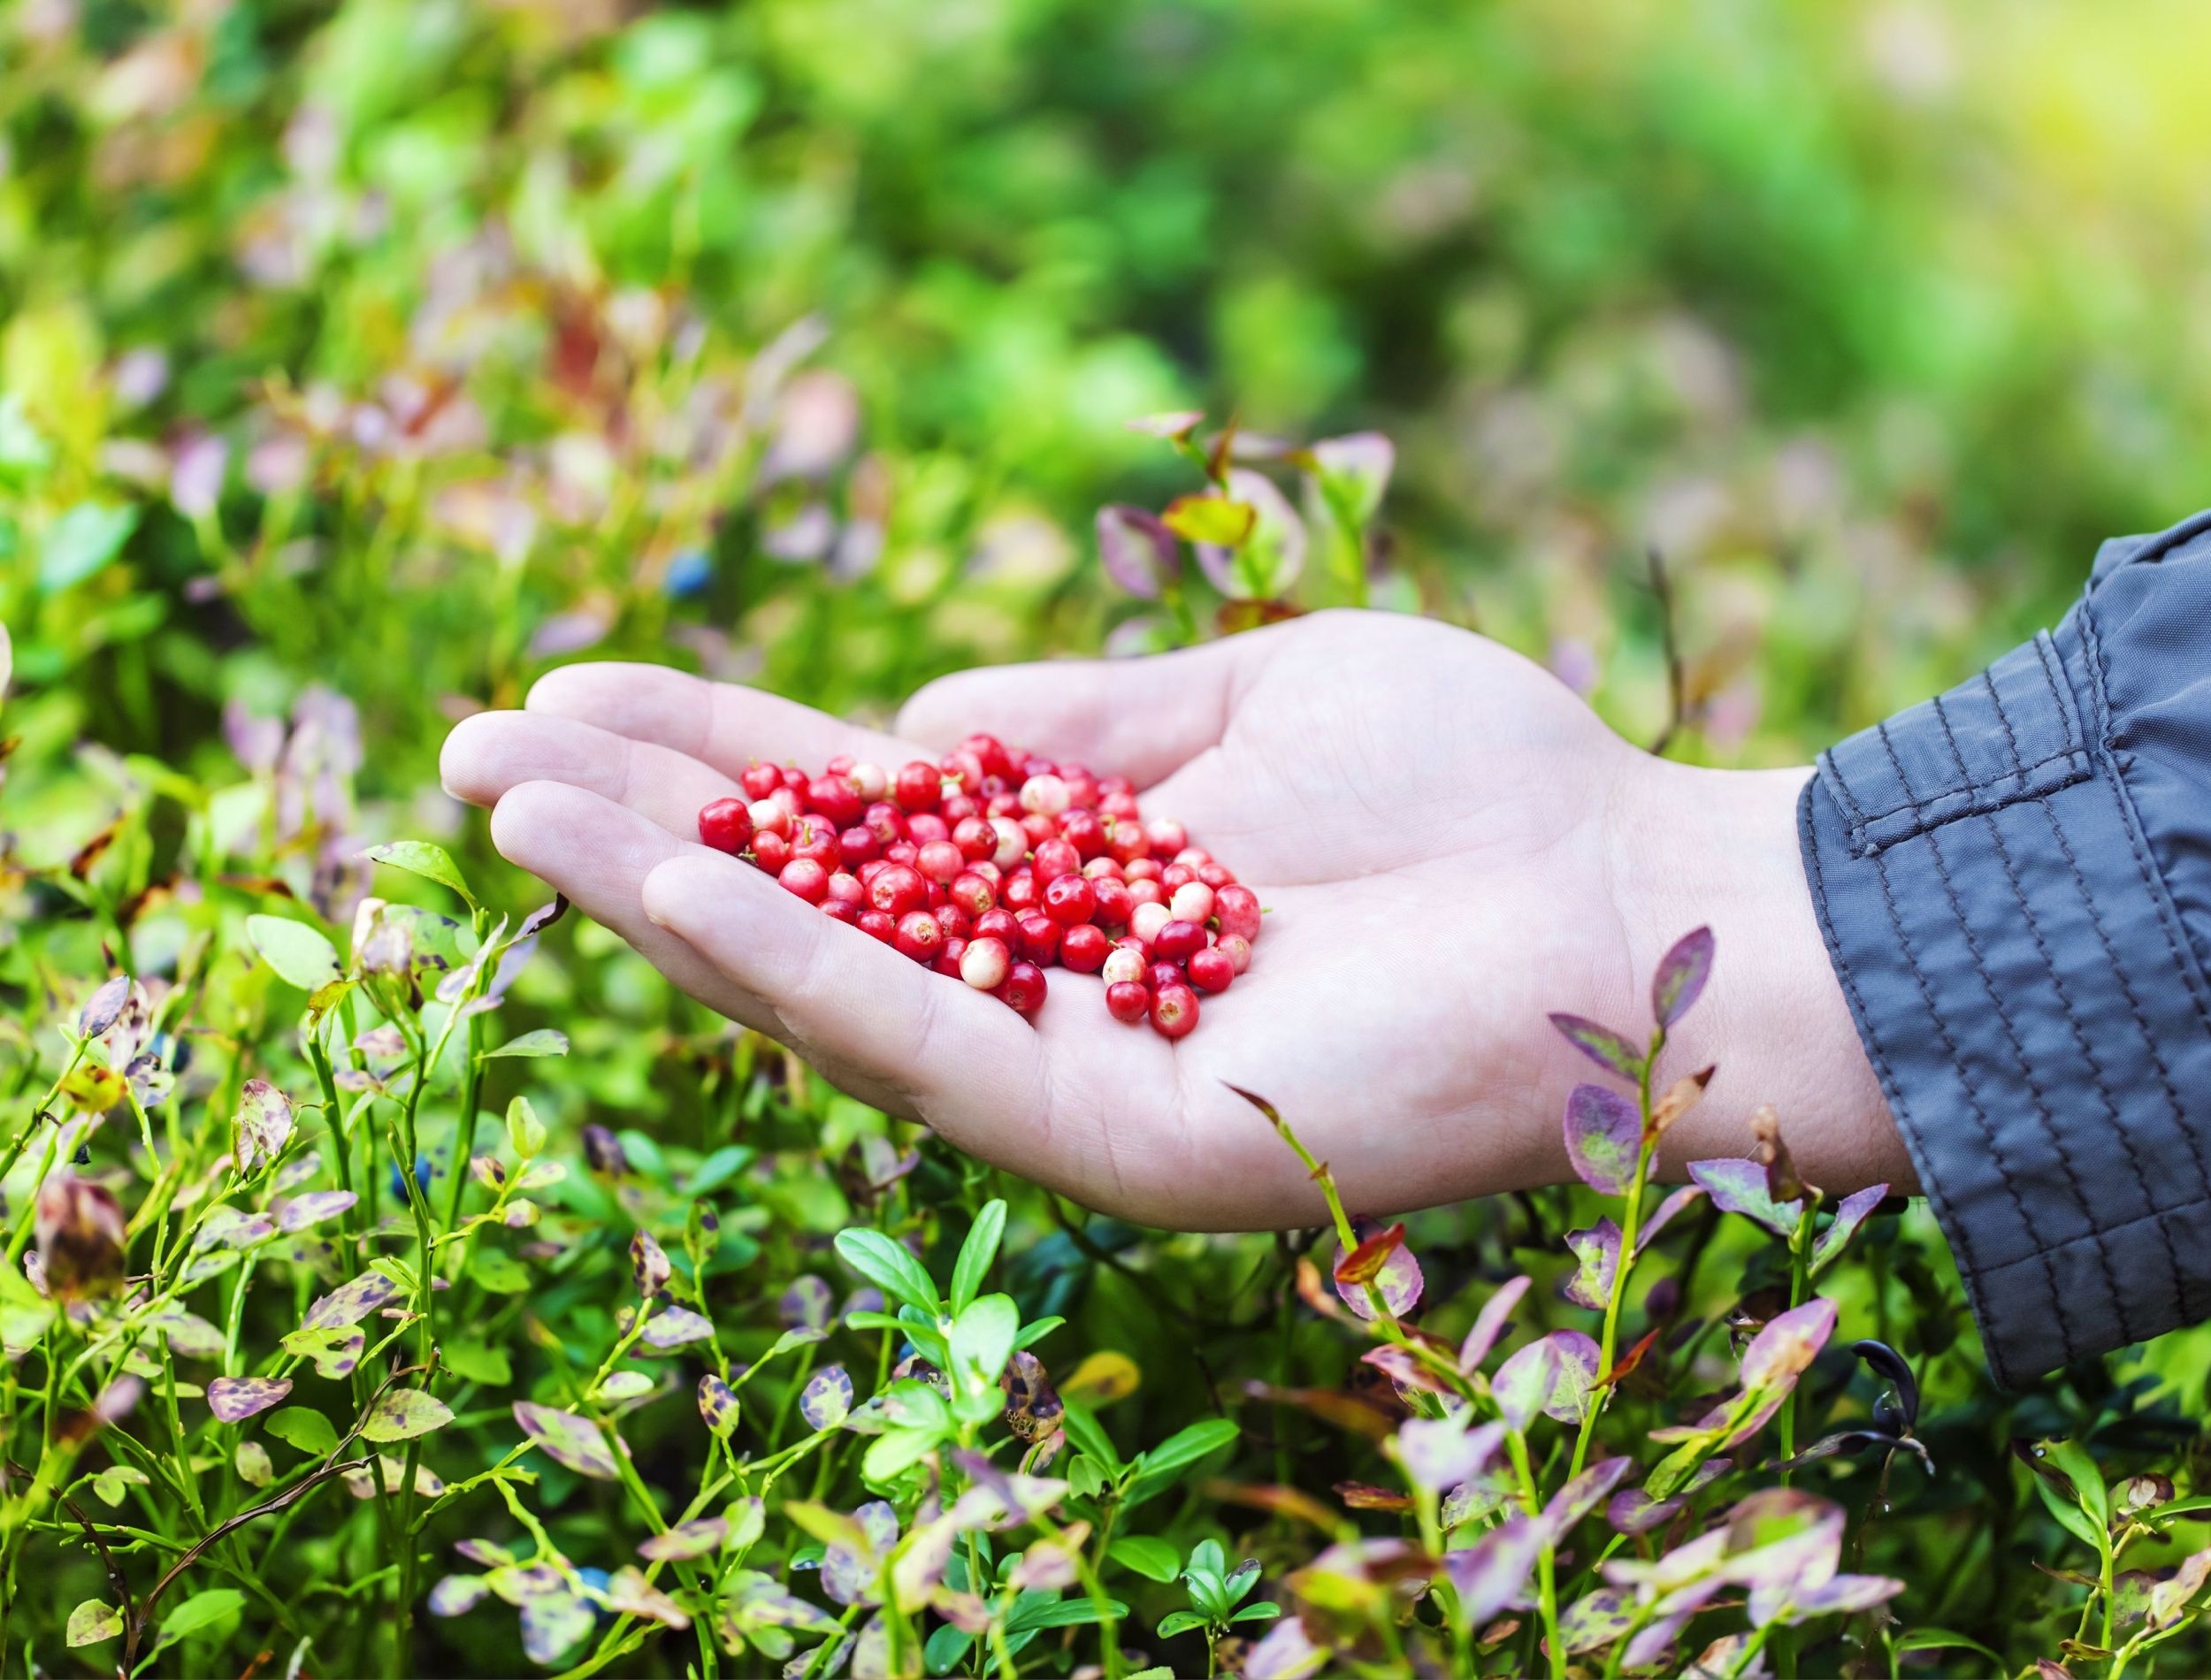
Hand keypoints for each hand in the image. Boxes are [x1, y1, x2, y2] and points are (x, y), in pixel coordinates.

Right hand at [439, 609, 1903, 1228]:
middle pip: (812, 903)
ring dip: (664, 893)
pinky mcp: (1115, 1138)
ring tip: (510, 801)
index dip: (720, 755)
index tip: (583, 691)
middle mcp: (1055, 981)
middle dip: (642, 827)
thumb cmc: (1472, 780)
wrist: (1628, 904)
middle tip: (477, 752)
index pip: (864, 820)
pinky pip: (925, 1049)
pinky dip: (795, 969)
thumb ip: (1071, 722)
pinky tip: (671, 888)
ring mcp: (1073, 1068)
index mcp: (1081, 876)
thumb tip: (907, 720)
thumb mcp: (1242, 696)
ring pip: (827, 984)